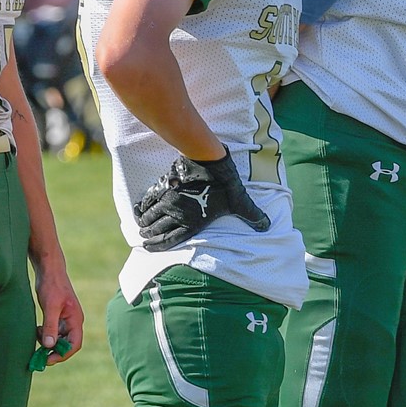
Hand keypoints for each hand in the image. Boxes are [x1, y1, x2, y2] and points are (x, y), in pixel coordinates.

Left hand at [32, 266, 84, 366]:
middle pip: (67, 344)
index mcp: (75, 319)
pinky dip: (45, 335)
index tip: (48, 359)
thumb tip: (50, 346)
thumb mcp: (50, 306)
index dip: (63, 354)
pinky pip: (54, 332)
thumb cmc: (52, 285)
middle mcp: (72, 321)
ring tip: (36, 336)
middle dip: (54, 351)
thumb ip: (51, 326)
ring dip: (48, 343)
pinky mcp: (57, 316)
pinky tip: (36, 329)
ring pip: (59, 339)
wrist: (49, 269)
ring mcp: (65, 319)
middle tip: (39, 355)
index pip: (74, 344)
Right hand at [134, 154, 269, 248]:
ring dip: (144, 222)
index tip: (147, 247)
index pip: (170, 239)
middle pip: (157, 228)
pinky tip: (139, 208)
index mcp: (193, 222)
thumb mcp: (241, 202)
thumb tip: (267, 226)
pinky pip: (148, 199)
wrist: (209, 159)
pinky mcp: (164, 186)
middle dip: (148, 235)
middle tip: (143, 238)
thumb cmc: (225, 183)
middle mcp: (177, 214)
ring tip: (140, 226)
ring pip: (151, 215)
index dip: (157, 245)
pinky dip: (142, 206)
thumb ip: (251, 215)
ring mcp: (169, 200)